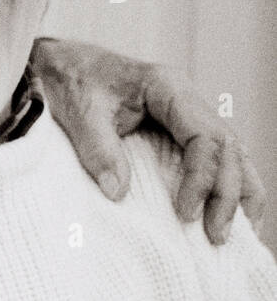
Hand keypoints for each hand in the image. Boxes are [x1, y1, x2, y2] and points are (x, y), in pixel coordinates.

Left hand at [33, 37, 264, 244]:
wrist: (59, 64)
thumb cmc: (70, 82)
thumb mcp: (79, 112)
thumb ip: (98, 149)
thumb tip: (117, 193)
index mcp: (169, 87)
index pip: (205, 137)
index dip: (202, 178)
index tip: (186, 214)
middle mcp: (187, 99)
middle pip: (228, 148)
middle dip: (227, 194)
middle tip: (216, 236)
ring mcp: (187, 114)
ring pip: (232, 153)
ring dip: (239, 192)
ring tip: (242, 234)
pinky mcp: (178, 129)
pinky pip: (214, 157)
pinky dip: (226, 184)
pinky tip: (230, 213)